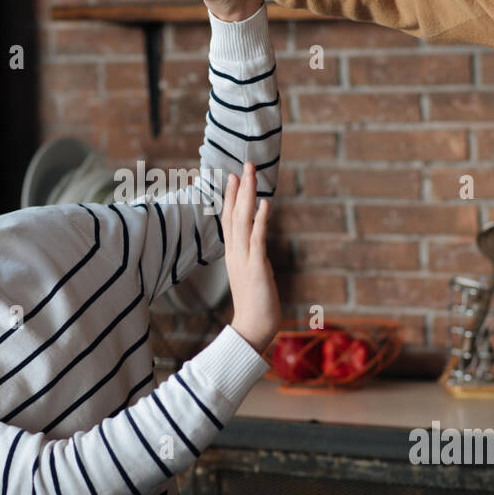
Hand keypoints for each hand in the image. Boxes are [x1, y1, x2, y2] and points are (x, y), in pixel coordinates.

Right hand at [222, 162, 278, 352]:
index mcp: (234, 255)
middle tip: (243, 164)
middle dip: (239, 188)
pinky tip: (264, 204)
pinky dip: (260, 220)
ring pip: (242, 220)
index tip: (233, 177)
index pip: (229, 220)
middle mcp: (235, 253)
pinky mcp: (256, 267)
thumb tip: (258, 249)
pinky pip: (257, 239)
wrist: (252, 329)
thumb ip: (253, 259)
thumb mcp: (252, 276)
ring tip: (251, 173)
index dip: (230, 197)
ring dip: (247, 196)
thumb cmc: (255, 306)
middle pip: (233, 214)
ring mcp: (244, 258)